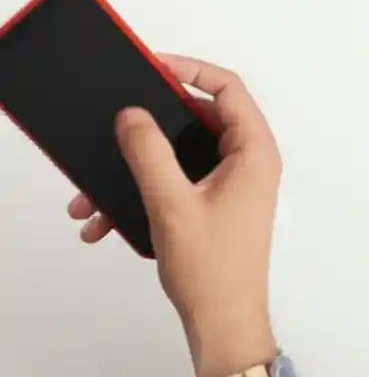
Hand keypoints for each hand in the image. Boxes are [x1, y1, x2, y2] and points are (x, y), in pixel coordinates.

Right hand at [67, 55, 281, 376]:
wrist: (223, 320)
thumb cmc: (214, 269)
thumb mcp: (171, 202)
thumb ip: (150, 153)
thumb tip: (134, 115)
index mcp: (254, 151)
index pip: (228, 87)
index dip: (189, 69)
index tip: (151, 64)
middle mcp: (250, 161)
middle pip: (199, 117)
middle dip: (149, 126)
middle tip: (117, 121)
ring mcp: (234, 183)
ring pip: (181, 154)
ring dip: (137, 166)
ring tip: (97, 190)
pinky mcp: (216, 203)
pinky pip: (177, 181)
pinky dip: (142, 192)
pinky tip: (106, 219)